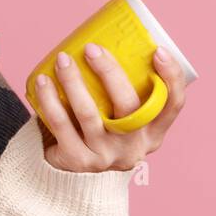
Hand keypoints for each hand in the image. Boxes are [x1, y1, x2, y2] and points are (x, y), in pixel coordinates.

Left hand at [35, 43, 187, 172]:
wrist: (68, 173)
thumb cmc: (97, 131)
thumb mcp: (119, 119)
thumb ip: (121, 92)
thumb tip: (106, 42)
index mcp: (153, 134)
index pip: (173, 106)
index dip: (171, 78)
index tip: (159, 51)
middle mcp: (133, 148)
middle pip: (129, 107)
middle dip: (110, 73)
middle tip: (91, 48)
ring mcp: (105, 157)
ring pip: (90, 114)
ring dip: (74, 81)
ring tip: (62, 59)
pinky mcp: (78, 161)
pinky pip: (61, 124)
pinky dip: (49, 99)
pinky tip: (42, 80)